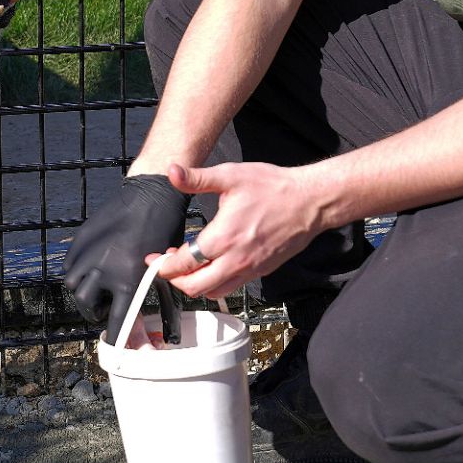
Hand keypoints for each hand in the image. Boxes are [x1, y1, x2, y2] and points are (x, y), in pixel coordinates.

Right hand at [62, 174, 188, 342]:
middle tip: (105, 307)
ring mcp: (88, 253)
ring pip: (72, 285)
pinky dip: (77, 270)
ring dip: (84, 291)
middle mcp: (103, 270)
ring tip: (97, 285)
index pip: (114, 324)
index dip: (115, 338)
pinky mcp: (79, 239)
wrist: (151, 198)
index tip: (116, 343)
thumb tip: (167, 342)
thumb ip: (164, 310)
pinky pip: (69, 264)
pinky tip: (93, 266)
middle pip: (86, 307)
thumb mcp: (168, 276)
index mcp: (127, 283)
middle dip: (95, 312)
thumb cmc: (167, 239)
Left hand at [151, 161, 331, 299]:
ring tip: (186, 267)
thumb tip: (172, 171)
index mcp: (224, 237)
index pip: (185, 263)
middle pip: (195, 287)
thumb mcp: (231, 176)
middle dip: (175, 280)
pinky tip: (210, 266)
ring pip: (214, 292)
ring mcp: (250, 268)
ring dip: (195, 284)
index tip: (153, 260)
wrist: (309, 202)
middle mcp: (236, 259)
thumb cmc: (272, 187)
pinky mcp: (261, 271)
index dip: (163, 265)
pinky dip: (215, 284)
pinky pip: (232, 287)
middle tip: (166, 266)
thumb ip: (197, 178)